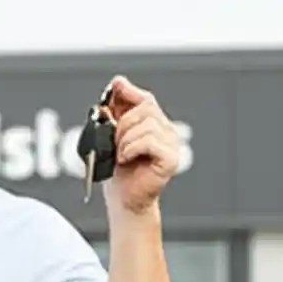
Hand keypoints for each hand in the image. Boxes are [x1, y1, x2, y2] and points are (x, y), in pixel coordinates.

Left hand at [100, 75, 181, 215]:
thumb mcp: (110, 135)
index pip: (145, 99)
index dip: (129, 92)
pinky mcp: (171, 159)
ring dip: (124, 140)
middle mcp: (167, 131)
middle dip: (122, 124)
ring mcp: (172, 144)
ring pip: (146, 125)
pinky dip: (131, 148)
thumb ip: (115, 111)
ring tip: (120, 154)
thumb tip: (118, 83)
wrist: (123, 198)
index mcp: (154, 124)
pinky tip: (125, 159)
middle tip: (113, 142)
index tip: (114, 86)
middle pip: (145, 109)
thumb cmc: (117, 170)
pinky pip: (149, 141)